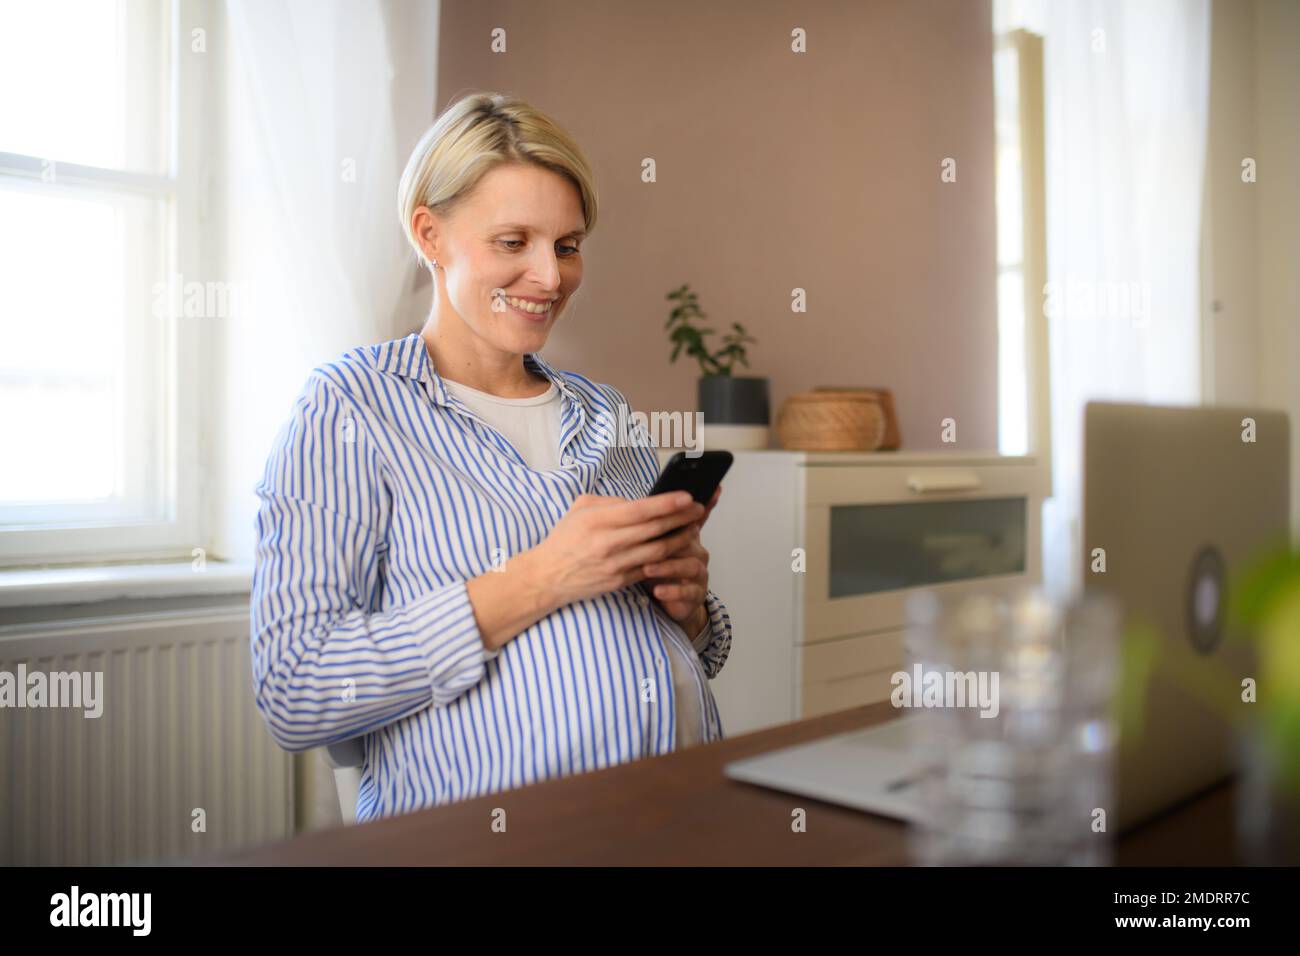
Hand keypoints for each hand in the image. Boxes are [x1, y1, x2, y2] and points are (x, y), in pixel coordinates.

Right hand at [530, 491, 704, 609]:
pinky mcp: (620, 582)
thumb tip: (641, 502)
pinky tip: (678, 548)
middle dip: (682, 518)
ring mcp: (615, 565)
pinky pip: (650, 569)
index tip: (687, 496)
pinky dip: (668, 558)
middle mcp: (607, 544)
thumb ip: (611, 502)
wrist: (548, 576)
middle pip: (655, 530)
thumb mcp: (580, 508)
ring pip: (658, 552)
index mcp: (596, 521)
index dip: (667, 503)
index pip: (640, 510)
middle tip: (699, 509)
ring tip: (694, 528)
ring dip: (680, 539)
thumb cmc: (565, 538)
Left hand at [640, 484, 721, 632]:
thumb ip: (650, 523)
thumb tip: (637, 501)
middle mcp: (697, 552)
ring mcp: (699, 573)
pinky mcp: (696, 594)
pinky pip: (688, 591)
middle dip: (672, 540)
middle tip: (650, 541)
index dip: (706, 503)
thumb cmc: (657, 569)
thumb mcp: (652, 543)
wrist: (669, 600)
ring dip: (667, 567)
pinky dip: (673, 590)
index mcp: (686, 537)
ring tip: (648, 569)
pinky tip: (659, 590)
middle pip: (689, 541)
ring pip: (690, 566)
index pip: (697, 516)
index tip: (714, 489)